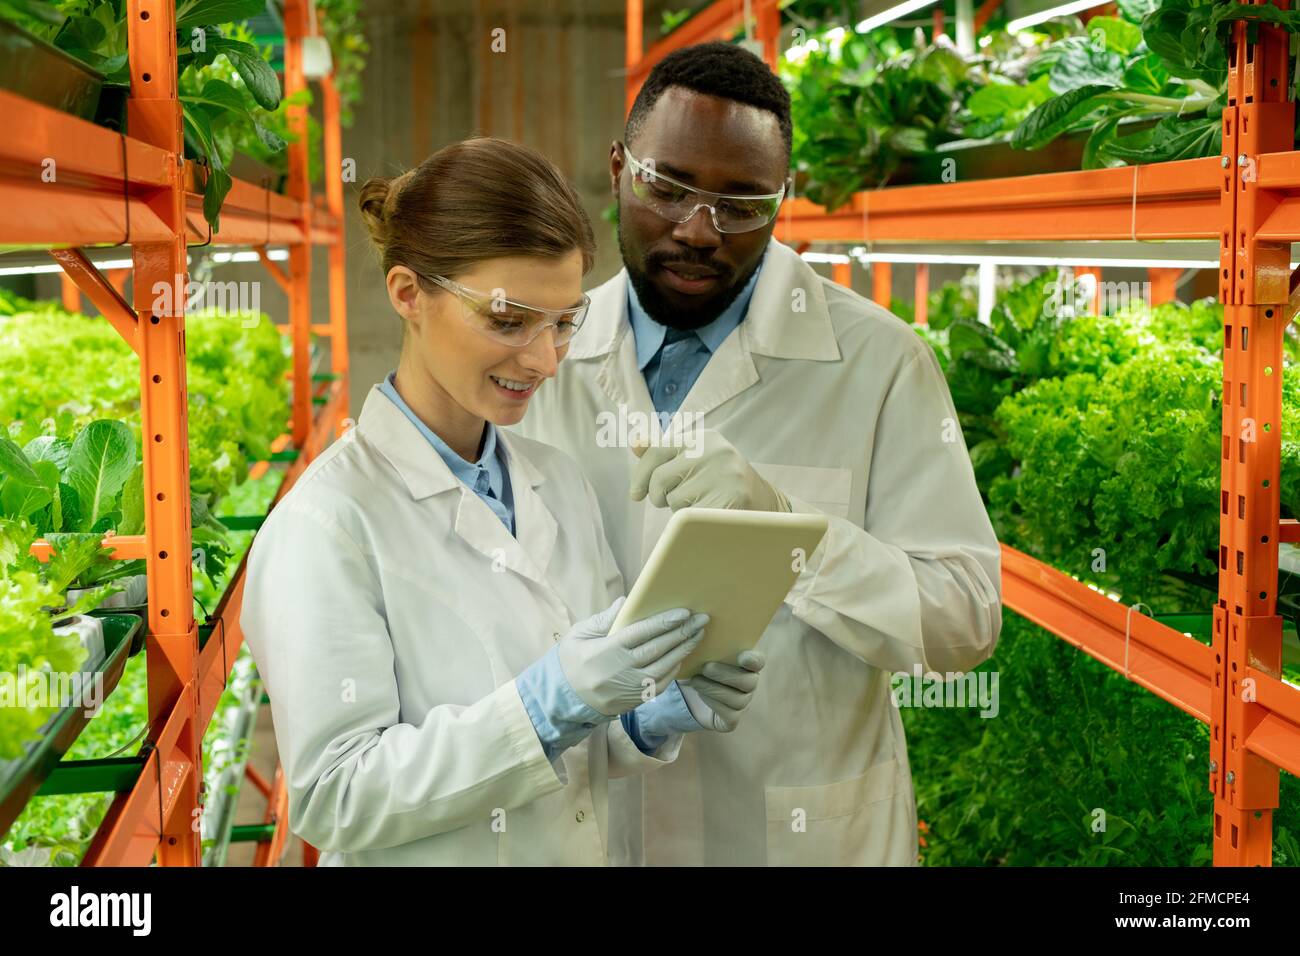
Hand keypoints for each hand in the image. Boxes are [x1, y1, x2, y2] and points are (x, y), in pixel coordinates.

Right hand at [556, 597, 708, 716]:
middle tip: (702, 619)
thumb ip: (604, 619)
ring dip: (683, 650)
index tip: (683, 612)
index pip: (641, 632)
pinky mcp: (635, 700)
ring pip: (664, 667)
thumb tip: (626, 601)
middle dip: (682, 632)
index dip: (664, 622)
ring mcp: (630, 688)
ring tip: (698, 635)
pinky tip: (682, 656)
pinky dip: (674, 670)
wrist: (563, 699)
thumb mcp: (579, 635)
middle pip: (658, 648)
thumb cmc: (572, 661)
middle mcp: (621, 670)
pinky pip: (661, 684)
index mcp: (606, 650)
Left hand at [629, 428, 789, 511]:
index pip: (656, 452)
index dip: (640, 476)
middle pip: (660, 479)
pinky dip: (692, 523)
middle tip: (670, 502)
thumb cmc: (721, 483)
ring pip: (674, 501)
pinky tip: (708, 517)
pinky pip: (689, 518)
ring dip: (679, 510)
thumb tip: (635, 443)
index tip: (636, 494)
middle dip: (658, 496)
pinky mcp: (730, 501)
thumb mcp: (696, 459)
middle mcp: (715, 452)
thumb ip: (664, 452)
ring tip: (701, 505)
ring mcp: (725, 476)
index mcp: (704, 438)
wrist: (766, 504)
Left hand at [679, 650, 765, 732]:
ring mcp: (743, 703)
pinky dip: (713, 703)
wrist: (685, 693)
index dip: (753, 660)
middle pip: (750, 682)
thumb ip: (708, 646)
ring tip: (696, 681)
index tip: (742, 657)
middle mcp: (749, 684)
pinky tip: (700, 694)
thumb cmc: (696, 668)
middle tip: (706, 668)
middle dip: (726, 675)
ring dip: (715, 689)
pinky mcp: (732, 720)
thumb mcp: (700, 655)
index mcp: (747, 664)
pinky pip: (730, 714)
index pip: (758, 662)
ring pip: (739, 700)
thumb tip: (703, 634)